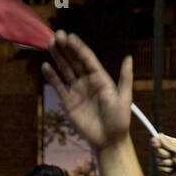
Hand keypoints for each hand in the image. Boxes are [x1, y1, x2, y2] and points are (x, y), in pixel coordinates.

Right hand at [42, 31, 132, 149]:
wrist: (109, 141)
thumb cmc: (120, 120)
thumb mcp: (124, 97)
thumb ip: (125, 77)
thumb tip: (129, 57)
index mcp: (101, 78)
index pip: (87, 59)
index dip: (78, 47)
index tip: (70, 36)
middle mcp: (88, 82)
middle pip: (74, 61)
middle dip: (66, 48)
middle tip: (57, 35)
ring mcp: (77, 91)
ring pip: (65, 70)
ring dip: (58, 57)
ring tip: (50, 44)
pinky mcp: (69, 102)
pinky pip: (59, 87)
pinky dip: (52, 77)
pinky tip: (46, 66)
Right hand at [151, 133, 175, 175]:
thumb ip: (169, 144)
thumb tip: (160, 135)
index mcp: (174, 144)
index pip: (161, 139)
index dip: (157, 140)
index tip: (155, 143)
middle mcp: (169, 151)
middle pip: (157, 149)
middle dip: (163, 153)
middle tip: (171, 156)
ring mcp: (166, 160)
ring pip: (157, 159)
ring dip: (166, 163)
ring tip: (174, 164)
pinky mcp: (164, 168)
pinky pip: (159, 167)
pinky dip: (166, 169)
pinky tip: (173, 170)